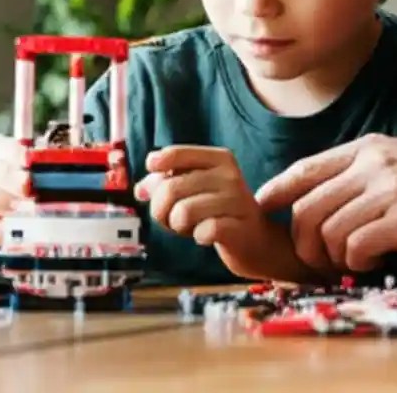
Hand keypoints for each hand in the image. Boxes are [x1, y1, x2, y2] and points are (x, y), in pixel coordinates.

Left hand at [136, 146, 314, 281]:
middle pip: (170, 188)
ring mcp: (237, 201)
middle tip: (174, 219)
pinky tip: (206, 236)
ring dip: (178, 226)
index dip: (158, 164)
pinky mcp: (239, 228)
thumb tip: (140, 190)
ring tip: (192, 227)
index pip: (177, 154)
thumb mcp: (192, 191)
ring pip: (182, 212)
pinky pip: (202, 231)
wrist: (257, 243)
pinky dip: (197, 236)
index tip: (152, 169)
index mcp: (219, 159)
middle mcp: (230, 175)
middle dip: (161, 210)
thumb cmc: (219, 213)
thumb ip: (164, 184)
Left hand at [254, 134, 396, 272]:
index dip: (276, 190)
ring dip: (331, 256)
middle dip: (303, 242)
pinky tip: (375, 261)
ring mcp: (388, 190)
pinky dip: (357, 262)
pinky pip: (355, 247)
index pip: (305, 168)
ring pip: (326, 231)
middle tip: (319, 258)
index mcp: (369, 147)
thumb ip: (367, 169)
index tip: (264, 207)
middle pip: (306, 207)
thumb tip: (328, 193)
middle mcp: (373, 164)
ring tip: (353, 260)